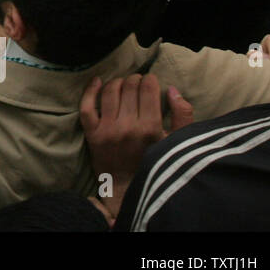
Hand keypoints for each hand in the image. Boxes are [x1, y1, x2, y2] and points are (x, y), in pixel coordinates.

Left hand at [81, 74, 193, 221]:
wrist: (128, 189)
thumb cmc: (155, 164)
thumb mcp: (177, 144)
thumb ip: (182, 116)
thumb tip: (172, 89)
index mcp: (150, 128)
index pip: (147, 89)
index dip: (149, 80)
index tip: (151, 81)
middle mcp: (127, 126)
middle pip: (128, 87)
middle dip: (135, 80)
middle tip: (138, 83)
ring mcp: (107, 129)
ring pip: (109, 92)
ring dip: (117, 82)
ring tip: (123, 84)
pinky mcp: (92, 134)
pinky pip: (86, 106)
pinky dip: (90, 91)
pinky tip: (97, 81)